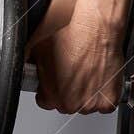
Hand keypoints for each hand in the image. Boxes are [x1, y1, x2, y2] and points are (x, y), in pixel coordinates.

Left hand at [30, 0, 124, 114]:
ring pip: (86, 105)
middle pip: (66, 105)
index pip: (46, 102)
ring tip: (87, 74)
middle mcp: (70, 104)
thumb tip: (24, 66)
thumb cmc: (70, 36)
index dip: (50, 90)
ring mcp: (90, 104)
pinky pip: (105, 104)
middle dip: (68, 93)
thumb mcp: (37, 49)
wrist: (95, 28)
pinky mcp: (109, 100)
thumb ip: (29, 64)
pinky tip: (99, 80)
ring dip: (86, 94)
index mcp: (51, 96)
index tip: (55, 82)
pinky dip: (104, 95)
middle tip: (73, 74)